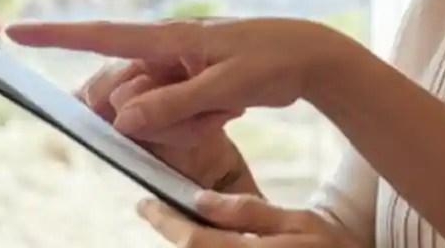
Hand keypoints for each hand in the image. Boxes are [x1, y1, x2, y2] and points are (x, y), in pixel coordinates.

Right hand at [8, 17, 358, 145]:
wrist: (309, 57)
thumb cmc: (272, 60)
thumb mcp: (225, 88)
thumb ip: (172, 105)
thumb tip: (120, 118)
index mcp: (169, 38)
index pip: (101, 36)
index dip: (56, 36)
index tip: (13, 30)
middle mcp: (165, 50)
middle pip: (130, 96)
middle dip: (163, 116)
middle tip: (216, 109)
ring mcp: (177, 69)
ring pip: (153, 112)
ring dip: (187, 121)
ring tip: (229, 107)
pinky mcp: (190, 84)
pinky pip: (175, 117)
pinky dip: (199, 122)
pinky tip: (231, 110)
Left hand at [137, 192, 357, 246]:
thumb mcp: (300, 223)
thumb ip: (250, 213)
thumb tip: (201, 201)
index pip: (194, 242)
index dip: (165, 223)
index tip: (144, 204)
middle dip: (172, 233)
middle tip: (157, 211)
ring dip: (191, 243)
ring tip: (181, 222)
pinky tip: (209, 238)